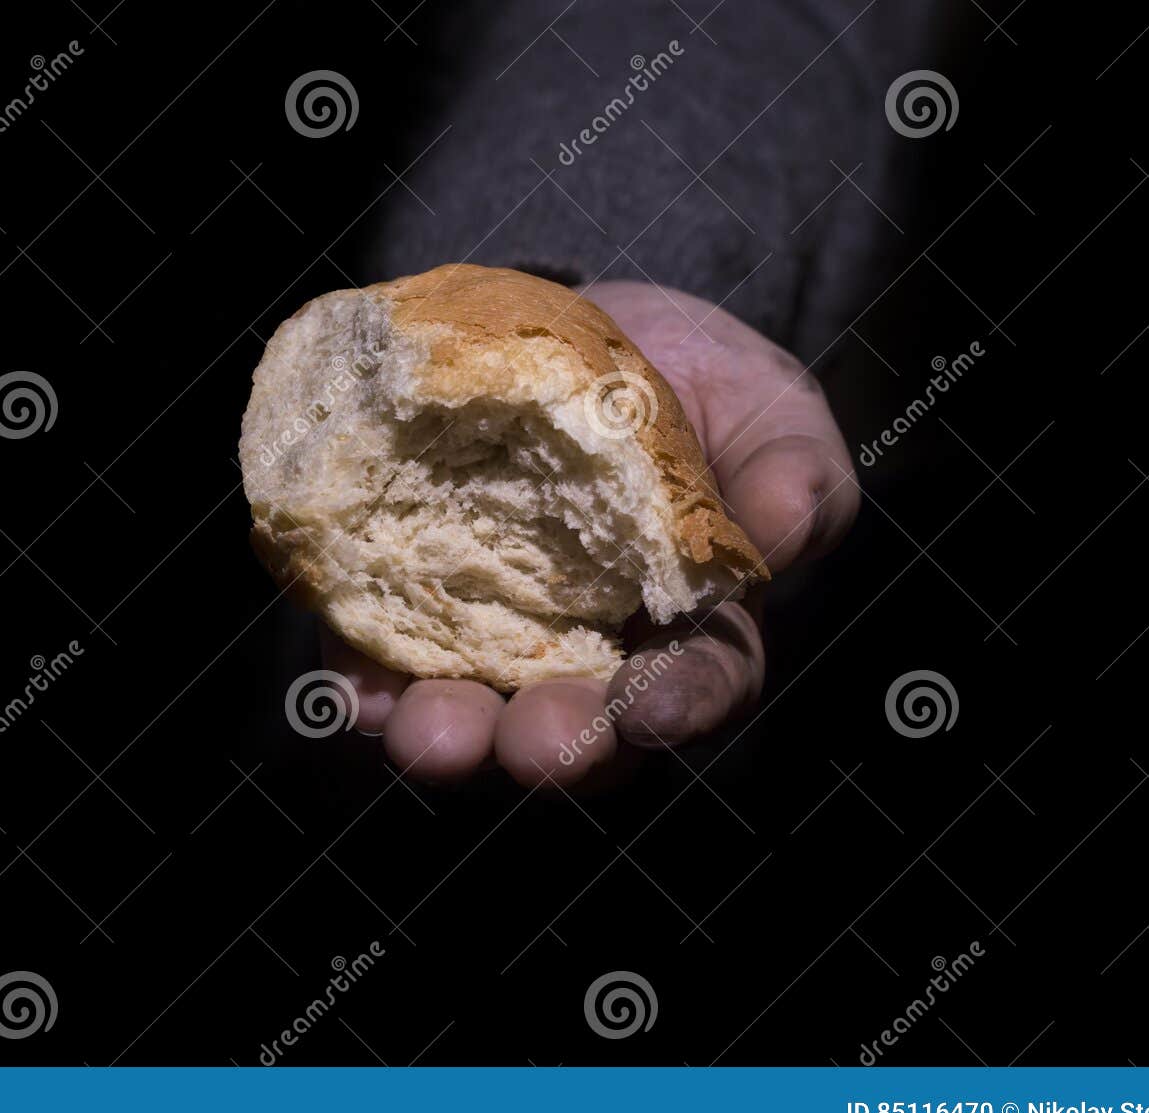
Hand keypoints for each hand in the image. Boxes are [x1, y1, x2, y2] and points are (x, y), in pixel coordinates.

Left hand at [314, 280, 859, 786]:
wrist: (577, 331)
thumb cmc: (699, 385)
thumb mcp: (773, 411)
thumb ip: (798, 474)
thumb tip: (785, 528)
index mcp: (693, 629)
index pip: (698, 685)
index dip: (678, 704)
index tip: (649, 710)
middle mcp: (589, 655)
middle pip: (577, 726)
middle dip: (552, 745)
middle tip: (531, 746)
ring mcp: (494, 633)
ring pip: (474, 705)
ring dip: (448, 729)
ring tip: (424, 732)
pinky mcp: (410, 596)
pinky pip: (380, 652)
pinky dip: (364, 679)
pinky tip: (350, 691)